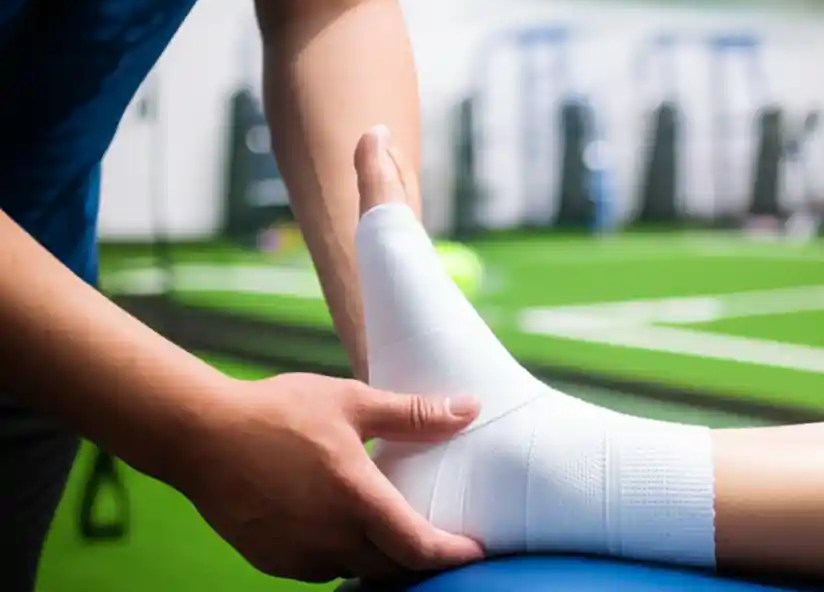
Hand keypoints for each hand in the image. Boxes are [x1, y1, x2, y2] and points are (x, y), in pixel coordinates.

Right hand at [167, 373, 482, 581]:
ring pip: (355, 570)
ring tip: (394, 533)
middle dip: (420, 561)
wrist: (199, 434)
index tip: (475, 551)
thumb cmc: (278, 412)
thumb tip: (470, 409)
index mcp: (356, 500)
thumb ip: (414, 414)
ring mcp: (297, 555)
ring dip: (380, 559)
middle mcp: (329, 537)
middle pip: (392, 569)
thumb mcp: (352, 401)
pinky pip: (321, 568)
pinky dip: (342, 556)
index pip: (418, 549)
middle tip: (440, 540)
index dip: (452, 555)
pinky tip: (345, 530)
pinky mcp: (272, 560)